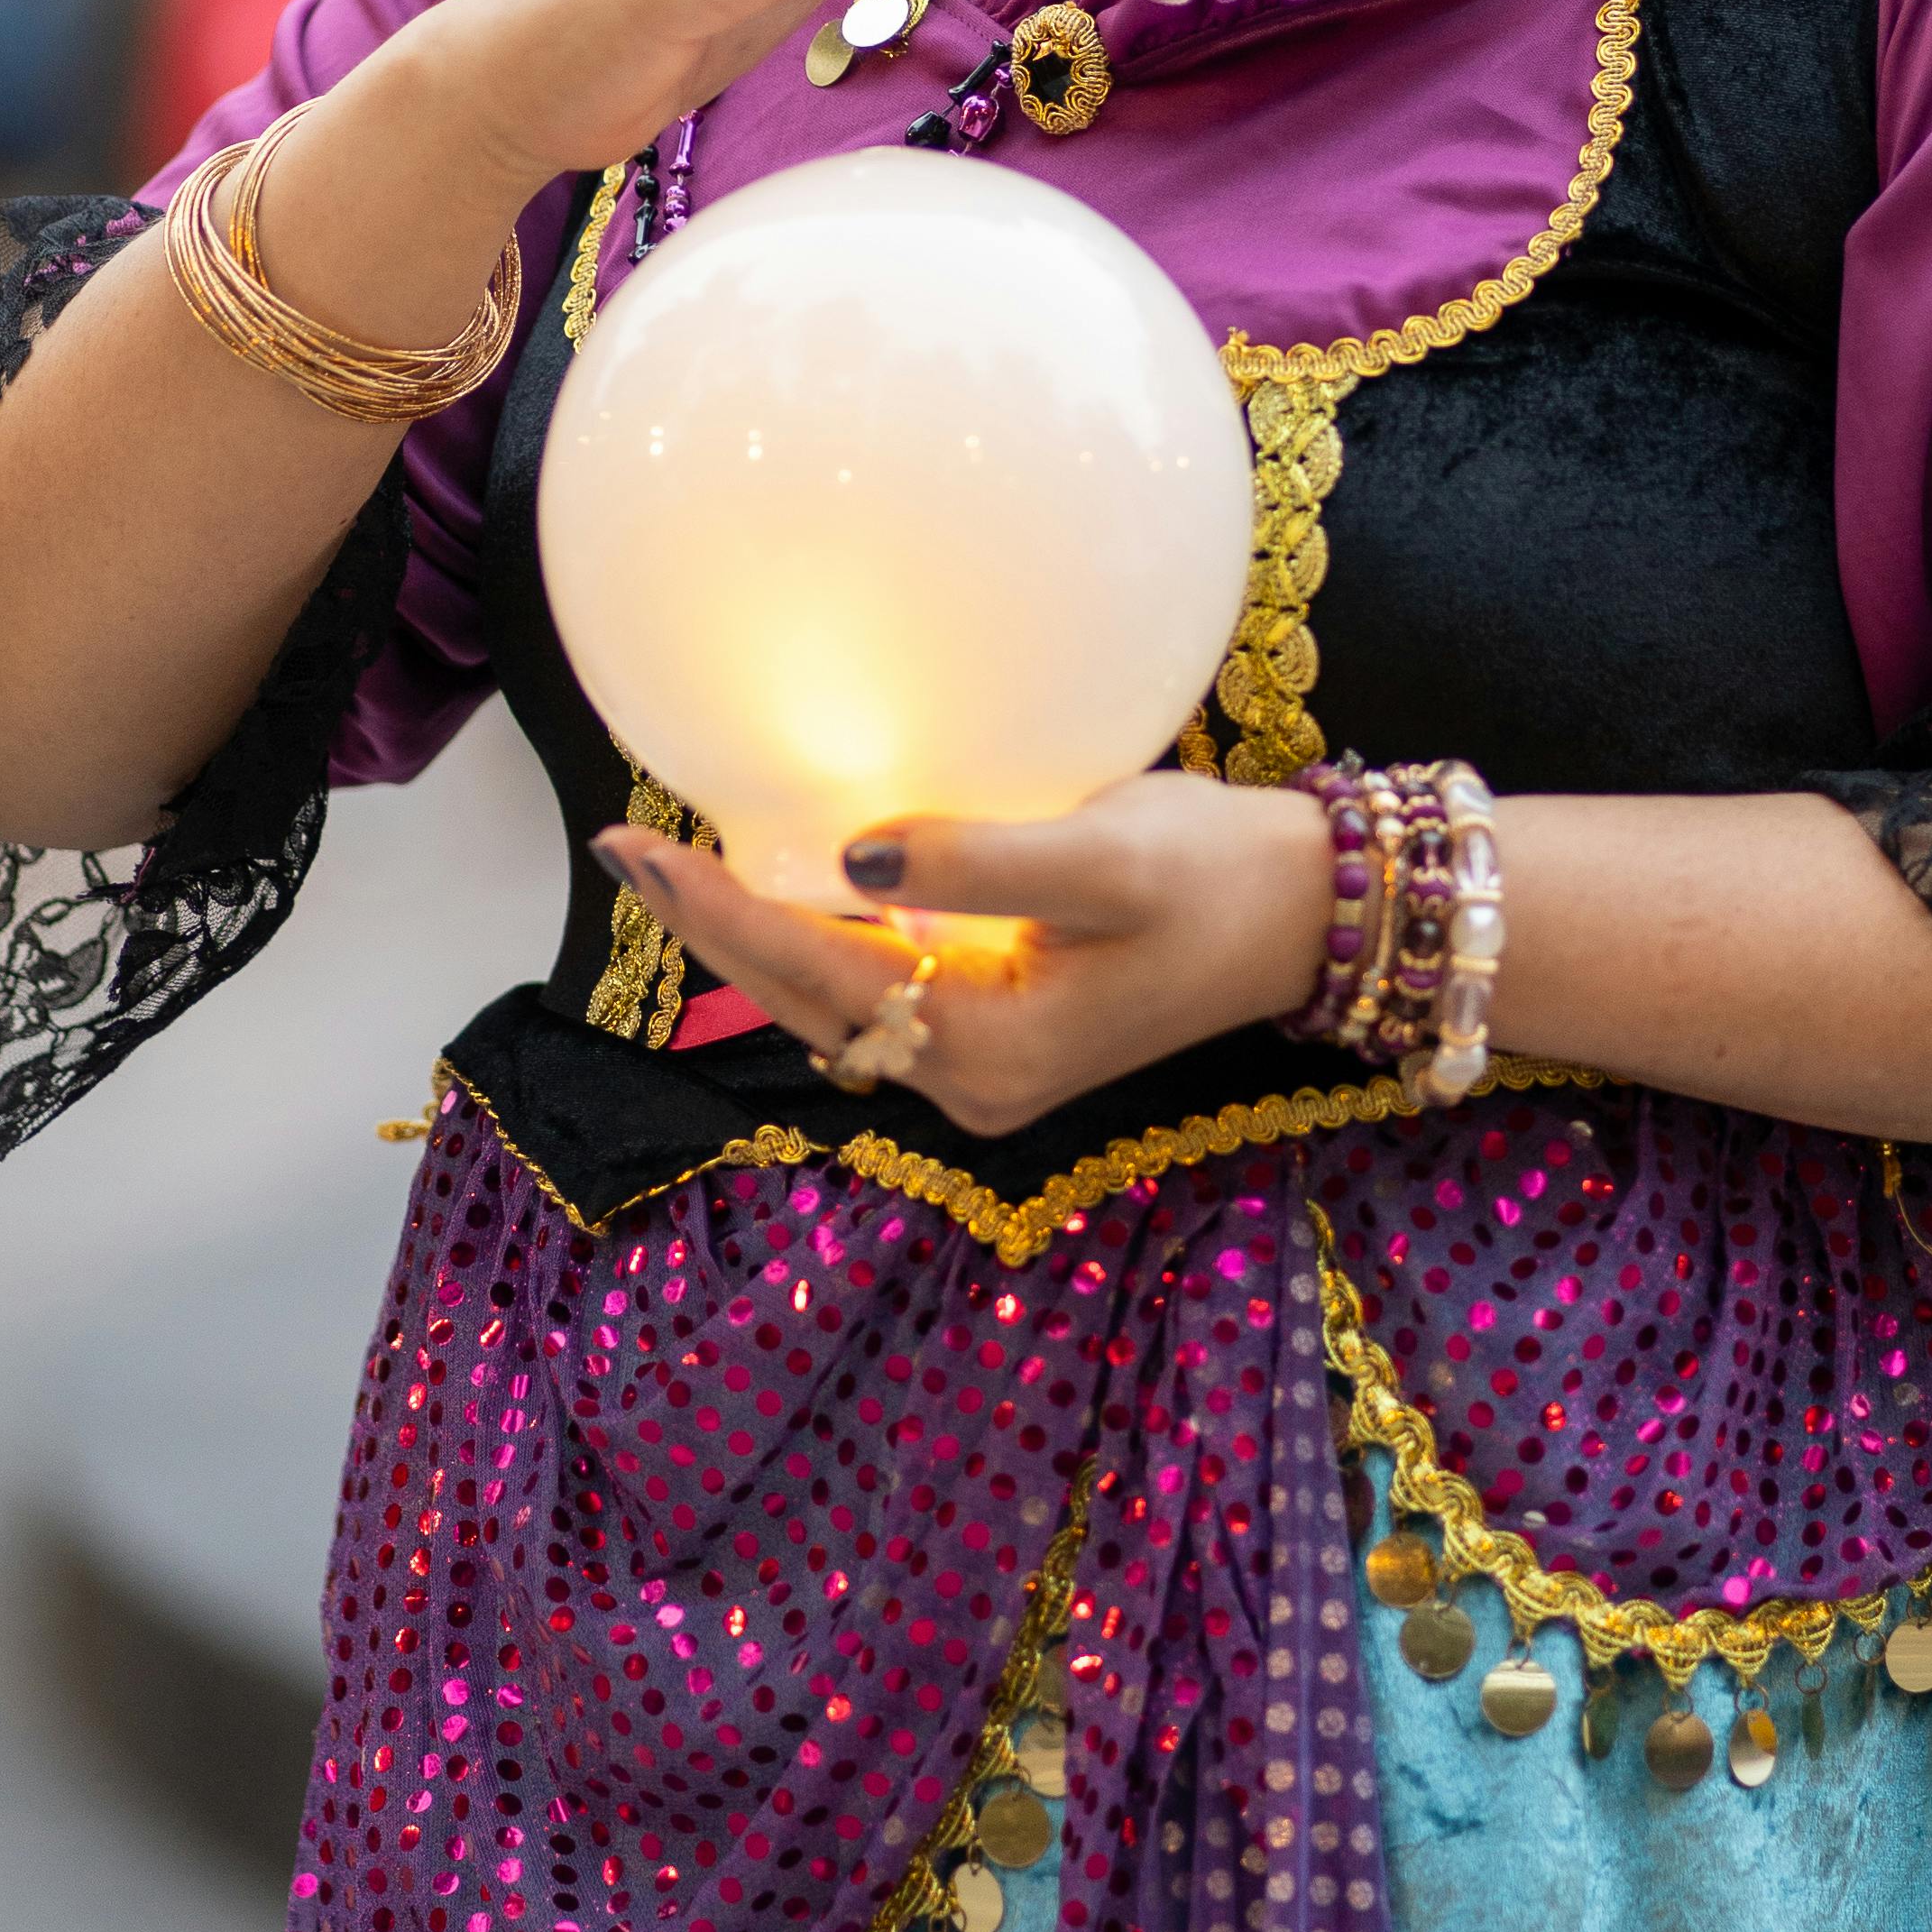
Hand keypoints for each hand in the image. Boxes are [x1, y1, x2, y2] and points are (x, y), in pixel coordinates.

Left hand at [594, 769, 1332, 1138]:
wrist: (1310, 916)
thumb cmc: (1222, 877)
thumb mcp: (1105, 854)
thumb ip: (972, 859)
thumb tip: (847, 861)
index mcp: (990, 1050)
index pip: (818, 971)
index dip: (719, 912)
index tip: (639, 851)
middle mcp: (973, 1083)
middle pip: (806, 1000)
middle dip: (711, 927)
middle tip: (621, 848)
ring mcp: (985, 1070)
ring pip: (834, 1004)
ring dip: (755, 940)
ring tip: (673, 871)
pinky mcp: (1001, 1037)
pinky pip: (881, 996)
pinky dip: (818, 946)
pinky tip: (782, 894)